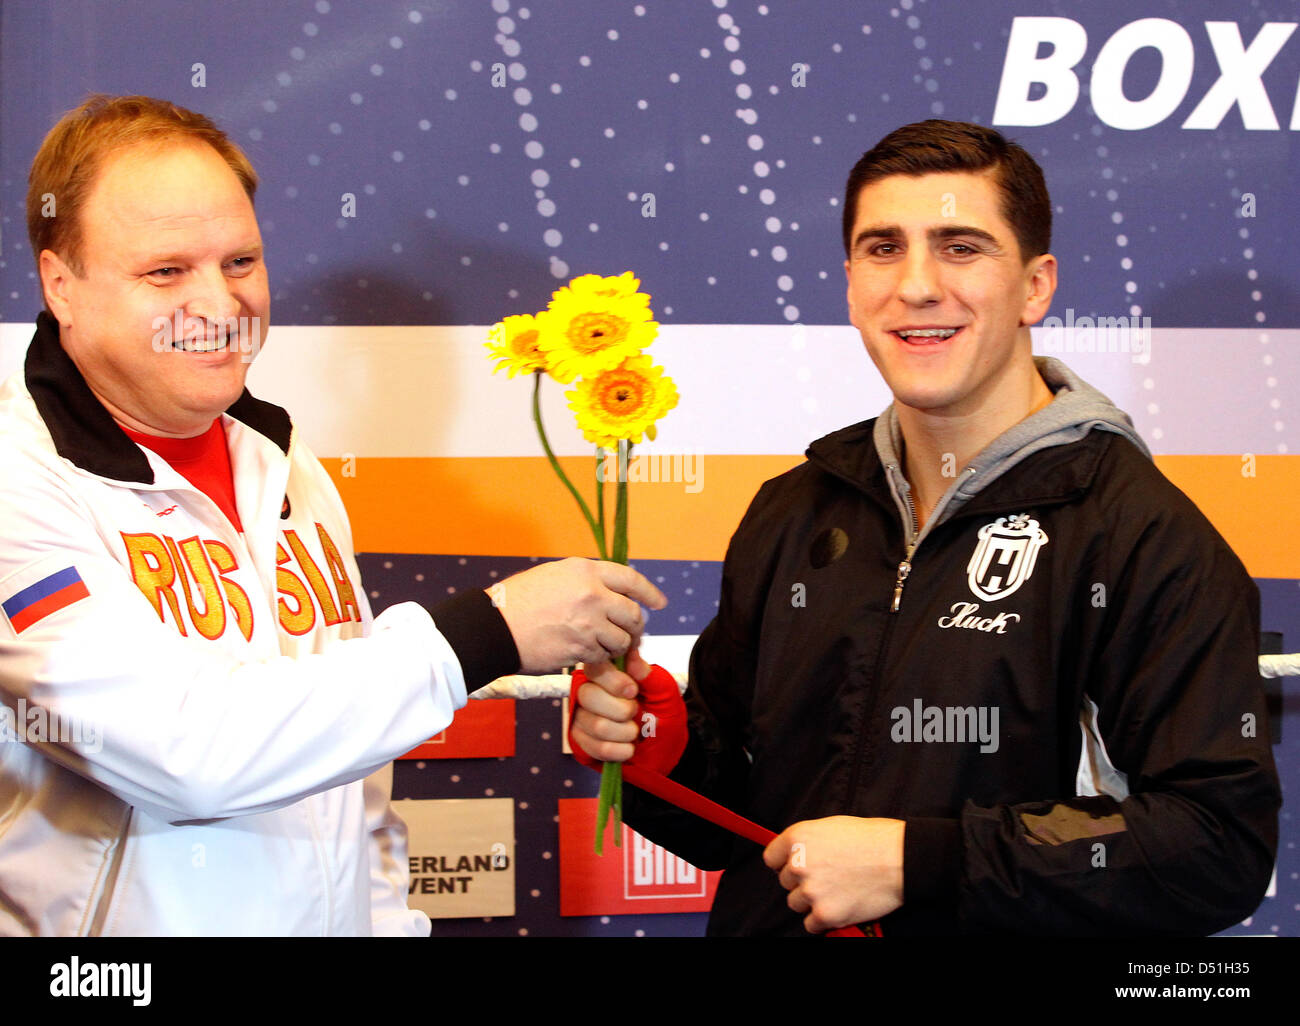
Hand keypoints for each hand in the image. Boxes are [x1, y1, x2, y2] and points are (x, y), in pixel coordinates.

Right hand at [488, 558, 666, 673]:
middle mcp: (592, 594)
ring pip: (621, 639)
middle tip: (628, 633)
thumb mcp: (553, 576)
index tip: (659, 603)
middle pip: (632, 613)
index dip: (649, 592)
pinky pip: (603, 657)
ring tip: (601, 644)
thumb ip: (585, 582)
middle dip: (634, 627)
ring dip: (617, 646)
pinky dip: (600, 659)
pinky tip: (586, 654)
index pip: (630, 579)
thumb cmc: (517, 601)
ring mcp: (588, 623)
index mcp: (585, 571)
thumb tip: (610, 594)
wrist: (493, 627)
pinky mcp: (581, 649)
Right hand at [569, 649, 686, 770]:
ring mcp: (582, 717)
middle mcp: (590, 692)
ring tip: (635, 732)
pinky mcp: (581, 741)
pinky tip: (628, 747)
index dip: (613, 681)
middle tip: (636, 713)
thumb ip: (648, 674)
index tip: (633, 691)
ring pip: (596, 725)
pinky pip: (597, 747)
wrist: (664, 750)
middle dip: (622, 710)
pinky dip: (620, 750)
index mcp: (609, 673)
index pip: (595, 667)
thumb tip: (632, 652)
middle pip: (589, 696)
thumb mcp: (665, 693)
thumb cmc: (663, 716)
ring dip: (626, 732)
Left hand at [763, 816, 904, 932]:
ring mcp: (811, 891)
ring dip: (812, 901)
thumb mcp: (831, 827)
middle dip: (803, 881)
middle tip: (827, 877)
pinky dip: (823, 919)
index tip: (793, 867)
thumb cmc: (871, 839)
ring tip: (836, 891)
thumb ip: (807, 842)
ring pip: (796, 903)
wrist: (899, 858)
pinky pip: (811, 924)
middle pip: (785, 882)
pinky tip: (839, 906)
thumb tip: (794, 855)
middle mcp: (798, 864)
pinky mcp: (826, 914)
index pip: (771, 858)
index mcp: (797, 838)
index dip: (784, 863)